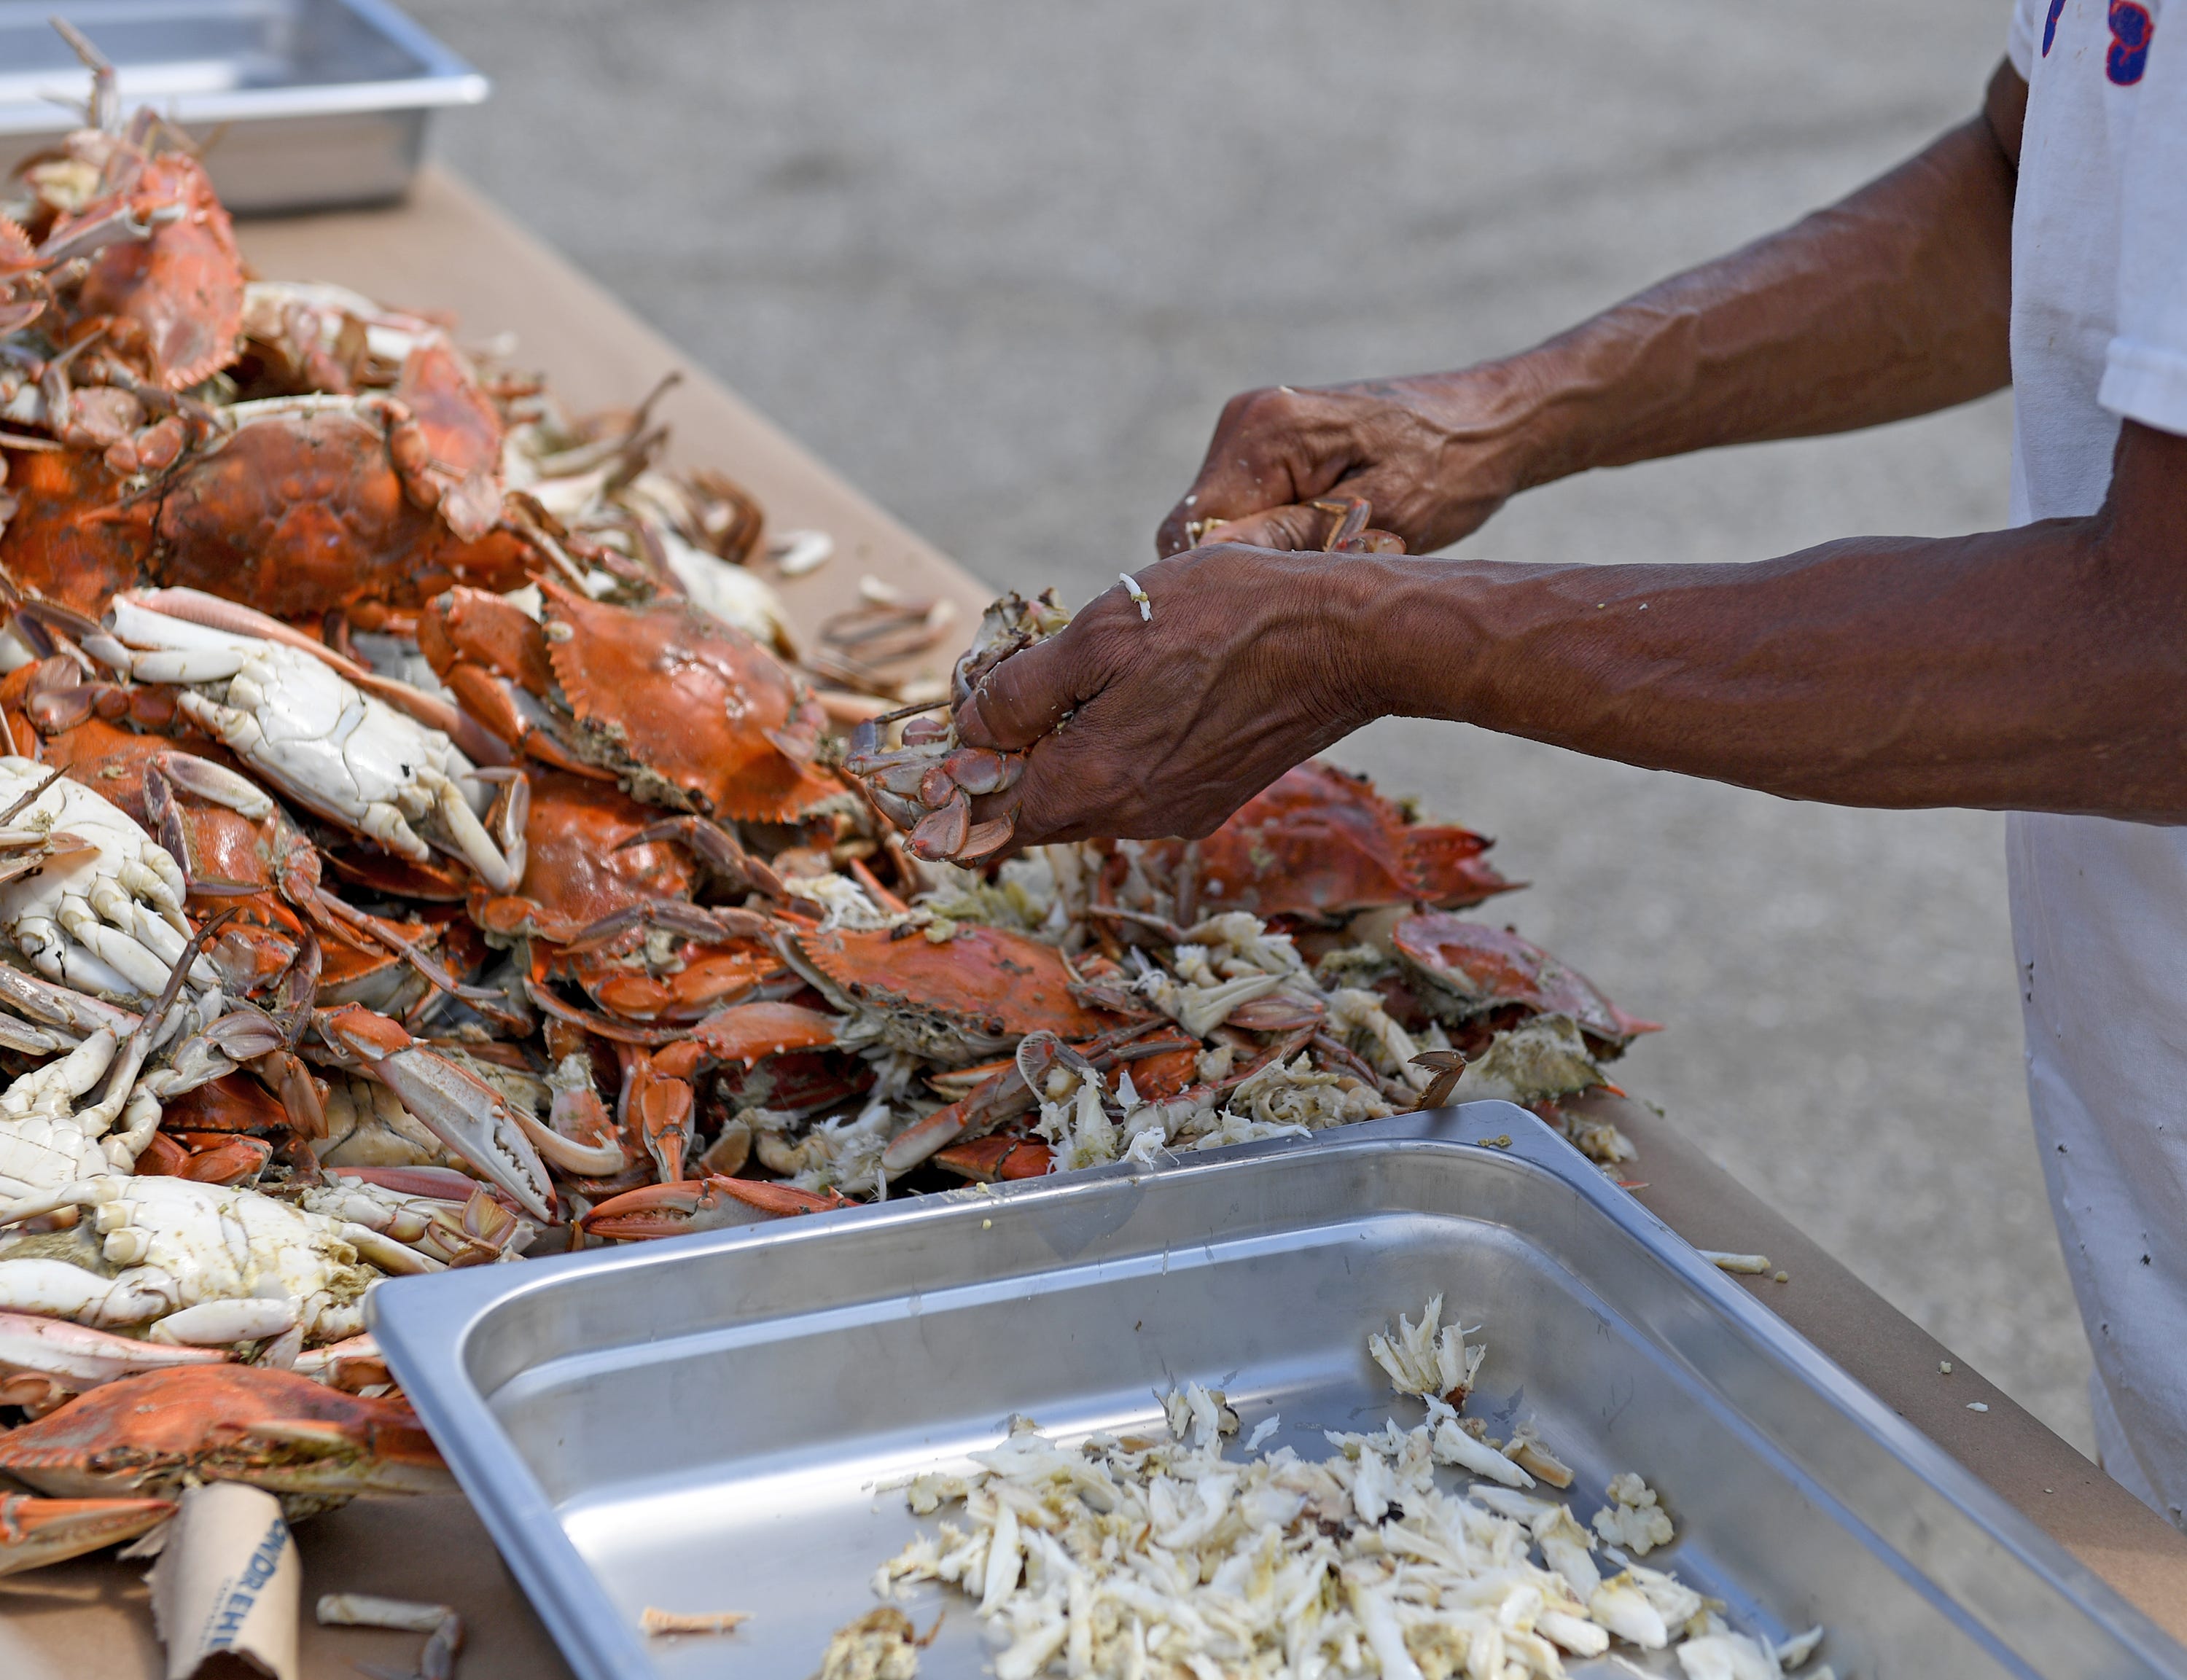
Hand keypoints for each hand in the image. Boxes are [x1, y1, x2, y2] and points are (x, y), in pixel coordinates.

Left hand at [955, 544, 1388, 844]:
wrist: (1347, 640)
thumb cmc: (1227, 616)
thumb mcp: (1103, 630)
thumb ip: (1022, 691)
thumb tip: (966, 731)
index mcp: (1092, 782)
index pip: (987, 821)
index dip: (949, 791)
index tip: (933, 753)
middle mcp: (1131, 816)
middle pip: (1035, 811)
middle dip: (1005, 765)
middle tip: (999, 698)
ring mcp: (1178, 813)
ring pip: (1087, 798)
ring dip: (1062, 753)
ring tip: (1071, 683)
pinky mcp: (1213, 798)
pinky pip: (1136, 788)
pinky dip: (1113, 752)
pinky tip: (1132, 695)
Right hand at [1154, 368, 1537, 558]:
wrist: (1492, 424)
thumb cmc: (1451, 469)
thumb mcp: (1380, 515)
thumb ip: (1291, 536)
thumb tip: (1210, 564)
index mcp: (1266, 430)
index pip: (1188, 530)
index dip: (1221, 581)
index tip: (1279, 602)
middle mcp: (1246, 421)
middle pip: (1197, 530)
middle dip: (1247, 568)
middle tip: (1319, 584)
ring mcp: (1254, 431)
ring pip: (1221, 527)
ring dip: (1266, 556)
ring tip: (1335, 560)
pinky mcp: (1269, 447)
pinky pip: (1247, 511)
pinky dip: (1278, 538)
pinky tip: (1328, 544)